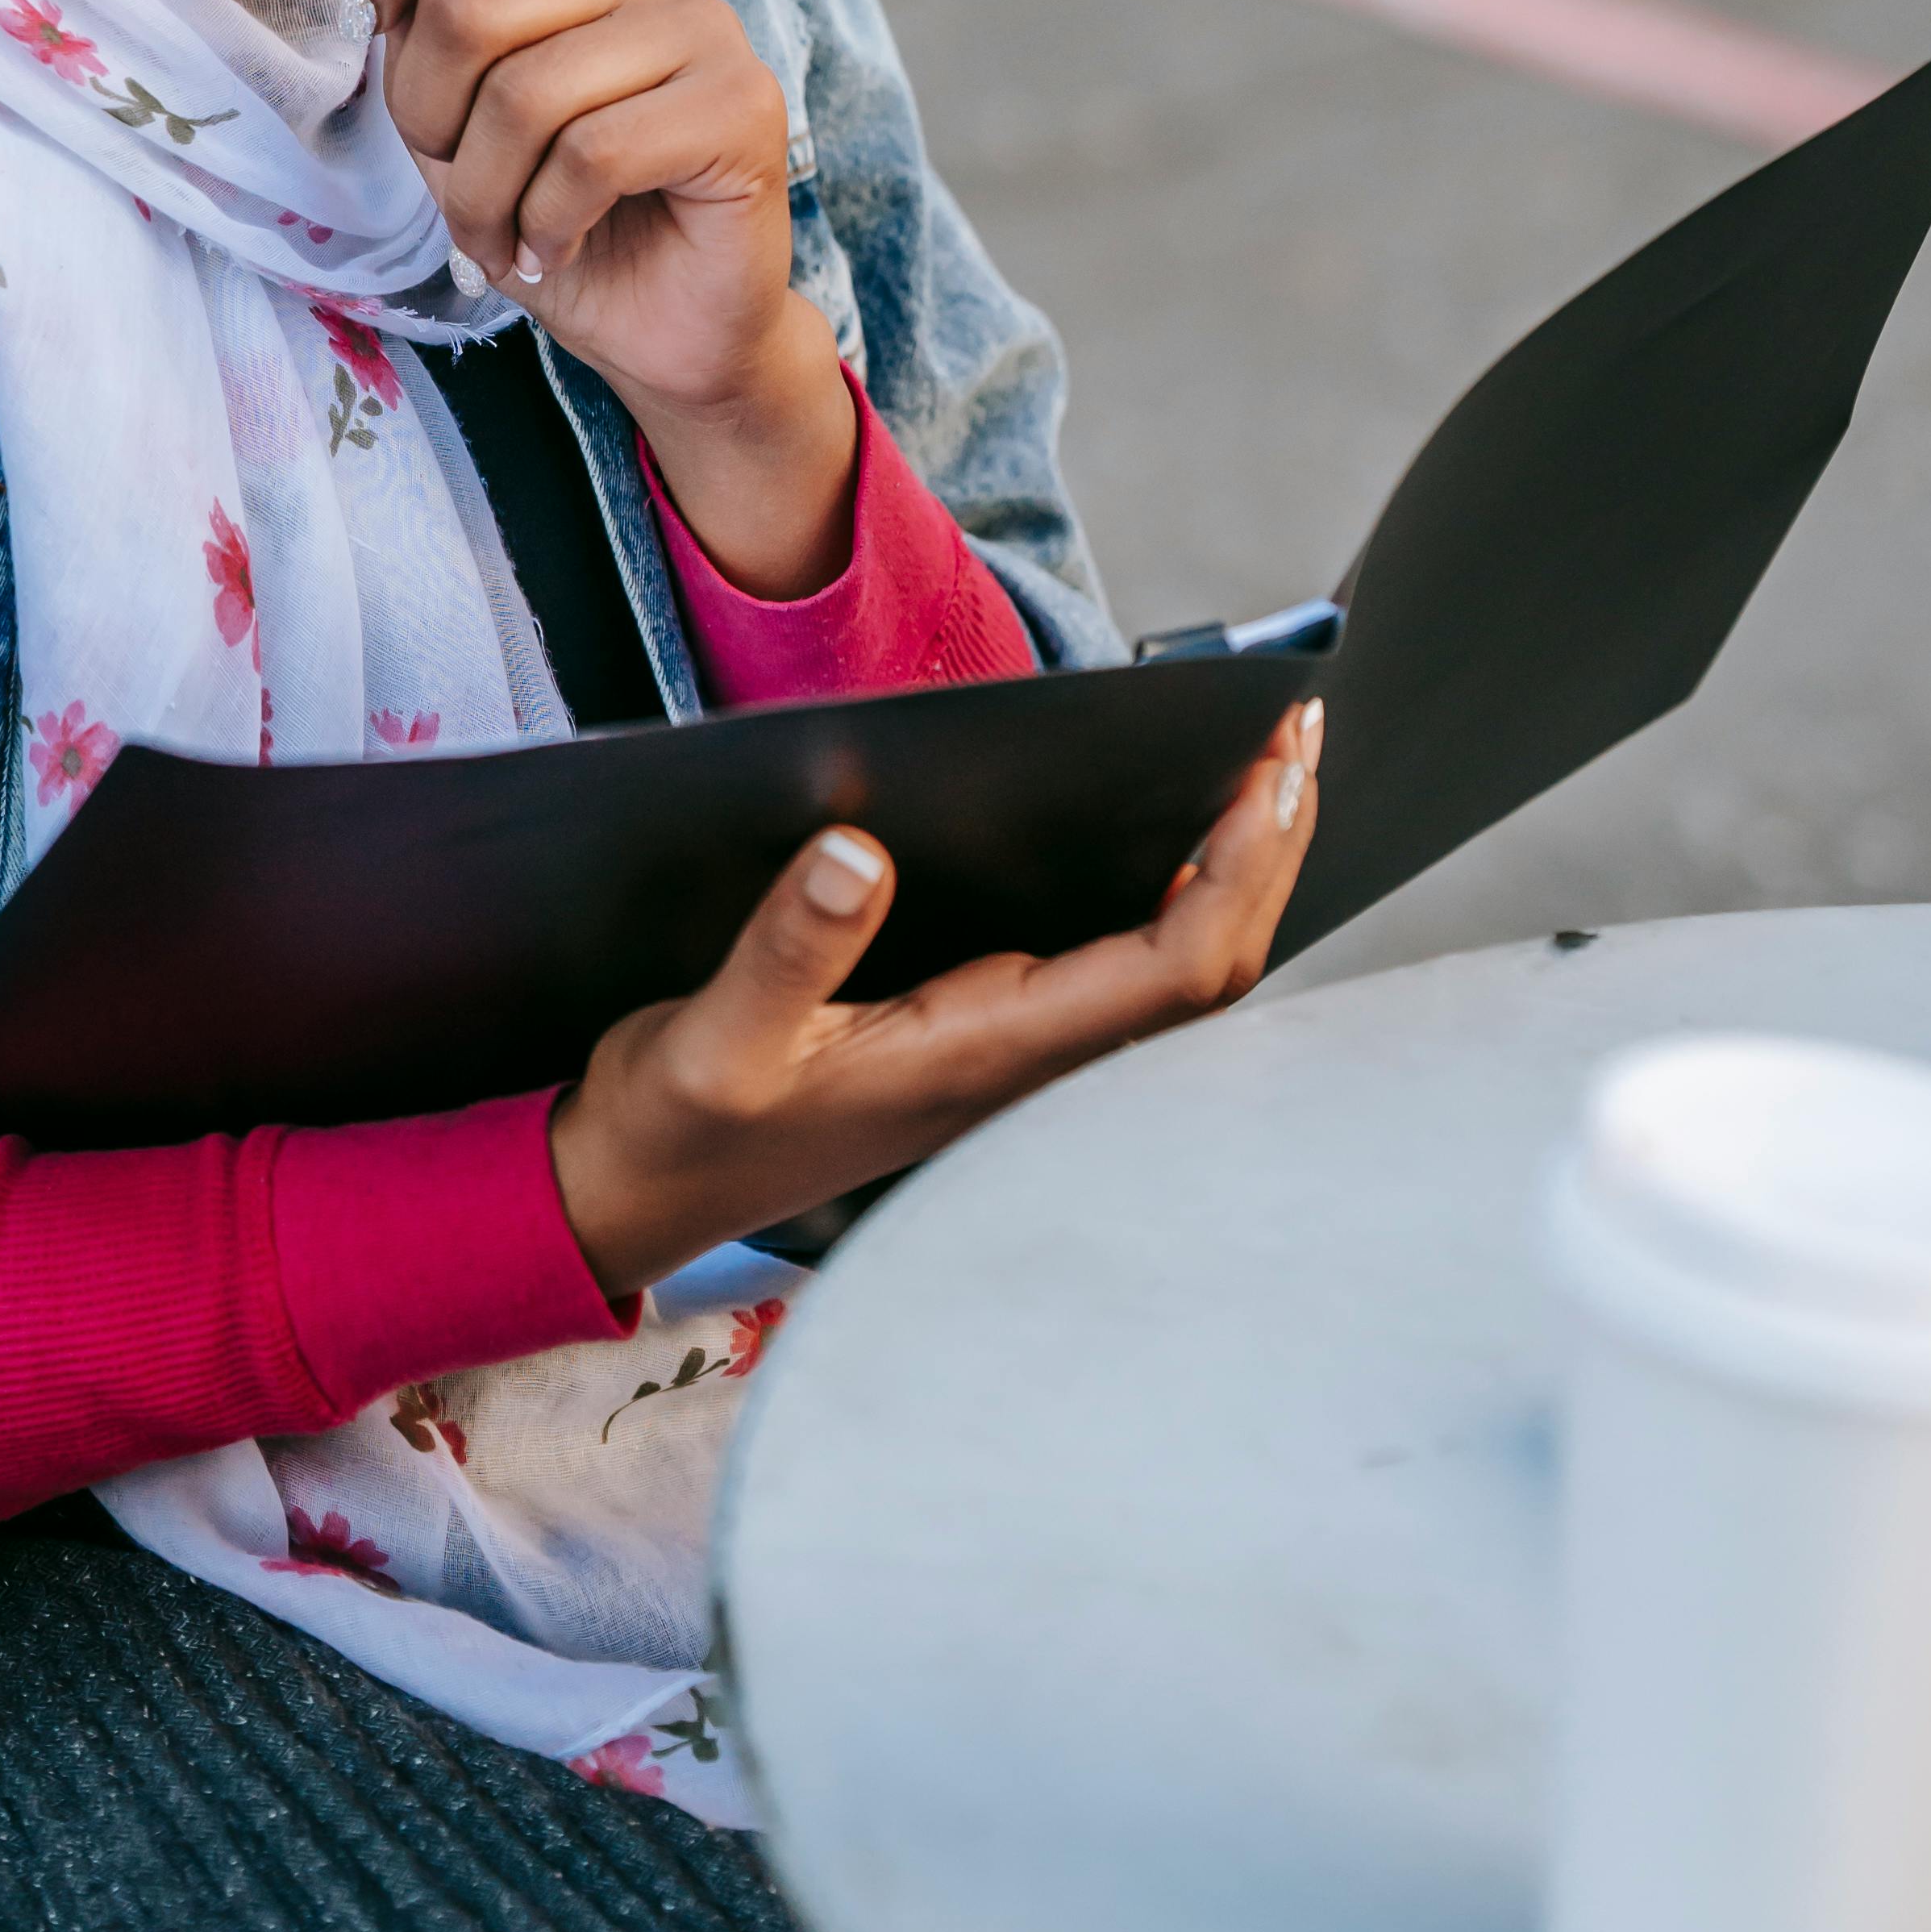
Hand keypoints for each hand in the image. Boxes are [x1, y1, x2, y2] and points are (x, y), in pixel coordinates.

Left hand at [332, 0, 855, 596]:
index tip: (385, 27)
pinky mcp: (740, 103)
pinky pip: (591, 153)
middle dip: (430, 124)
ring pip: (525, 95)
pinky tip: (559, 245)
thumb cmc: (554, 216)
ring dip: (484, 198)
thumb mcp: (448, 115)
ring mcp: (701, 25)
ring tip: (508, 234)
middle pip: (466, 6)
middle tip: (462, 187)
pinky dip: (547, 223)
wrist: (664, 331)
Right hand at [546, 697, 1326, 1294]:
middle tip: (1298, 734)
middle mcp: (1022, 1064)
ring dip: (1230, 870)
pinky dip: (1170, 892)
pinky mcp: (977, 1036)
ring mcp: (1008, 1055)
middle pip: (1203, 971)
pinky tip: (1166, 835)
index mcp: (983, 1061)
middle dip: (1265, 852)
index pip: (1168, 973)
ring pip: (1171, 971)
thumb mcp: (706, 1038)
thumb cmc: (673, 1126)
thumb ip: (785, 950)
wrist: (632, 1198)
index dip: (1237, 873)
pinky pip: (1115, 967)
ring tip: (1262, 763)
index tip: (1269, 771)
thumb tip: (859, 849)